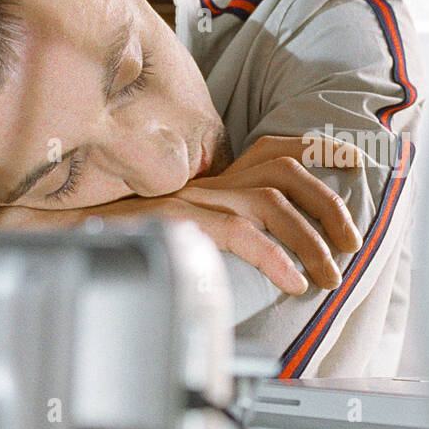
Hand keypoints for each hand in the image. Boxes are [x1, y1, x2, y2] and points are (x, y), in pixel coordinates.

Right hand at [76, 135, 365, 294]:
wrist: (73, 237)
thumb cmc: (132, 236)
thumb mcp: (191, 223)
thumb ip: (229, 225)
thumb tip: (273, 248)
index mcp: (217, 175)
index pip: (277, 147)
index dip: (321, 147)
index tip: (355, 157)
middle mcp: (210, 178)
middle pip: (285, 172)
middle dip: (329, 206)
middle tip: (351, 245)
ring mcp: (195, 197)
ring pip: (270, 204)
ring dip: (310, 242)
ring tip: (328, 277)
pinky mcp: (180, 221)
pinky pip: (237, 233)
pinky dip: (273, 257)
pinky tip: (292, 282)